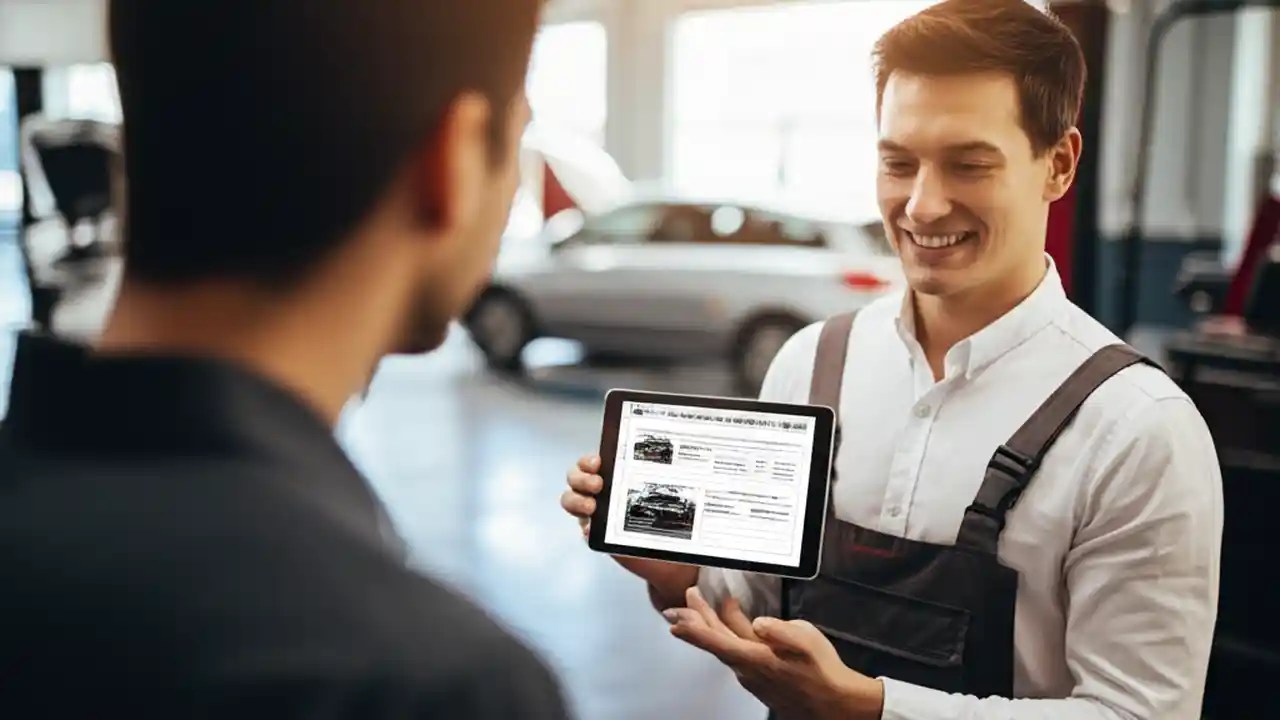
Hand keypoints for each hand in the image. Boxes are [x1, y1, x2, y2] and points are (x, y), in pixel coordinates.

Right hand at [560, 455, 697, 603]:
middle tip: (598, 485)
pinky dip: (586, 529)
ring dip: (576, 501)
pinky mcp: (596, 535)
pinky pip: (584, 530)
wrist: (668, 549)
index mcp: (613, 474)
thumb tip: (675, 461)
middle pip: (575, 478)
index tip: (598, 462)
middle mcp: (599, 490)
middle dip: (582, 478)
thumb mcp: (664, 493)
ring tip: (592, 508)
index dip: (588, 461)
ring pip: (571, 500)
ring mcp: (594, 513)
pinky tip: (592, 530)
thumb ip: (661, 479)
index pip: (591, 462)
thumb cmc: (665, 515)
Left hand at [665, 587, 883, 719]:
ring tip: (701, 608)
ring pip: (724, 648)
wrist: (834, 705)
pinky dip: (726, 638)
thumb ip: (780, 629)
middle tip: (679, 605)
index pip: (715, 641)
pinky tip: (729, 631)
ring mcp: (752, 677)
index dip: (692, 629)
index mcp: (755, 659)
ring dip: (710, 627)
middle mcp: (747, 671)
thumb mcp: (806, 641)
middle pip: (714, 642)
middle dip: (695, 621)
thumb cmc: (822, 673)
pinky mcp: (759, 680)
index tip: (673, 619)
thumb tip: (759, 622)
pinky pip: (735, 655)